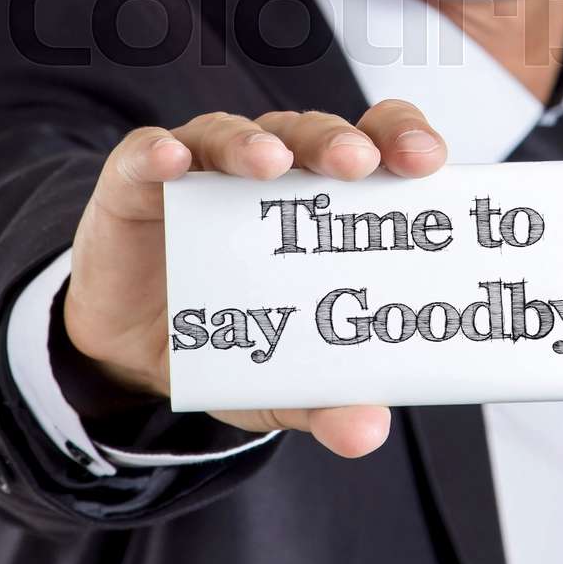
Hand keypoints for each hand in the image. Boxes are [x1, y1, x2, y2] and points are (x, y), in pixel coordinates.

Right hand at [65, 102, 446, 457]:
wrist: (134, 354)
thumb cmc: (227, 336)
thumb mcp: (279, 381)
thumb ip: (324, 400)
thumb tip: (368, 430)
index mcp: (324, 197)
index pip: (374, 144)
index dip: (402, 139)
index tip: (428, 162)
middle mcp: (271, 168)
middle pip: (313, 134)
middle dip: (339, 142)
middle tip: (360, 165)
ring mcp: (202, 170)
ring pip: (234, 135)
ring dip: (254, 144)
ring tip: (271, 163)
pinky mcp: (136, 184)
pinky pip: (145, 156)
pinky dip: (158, 152)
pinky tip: (171, 160)